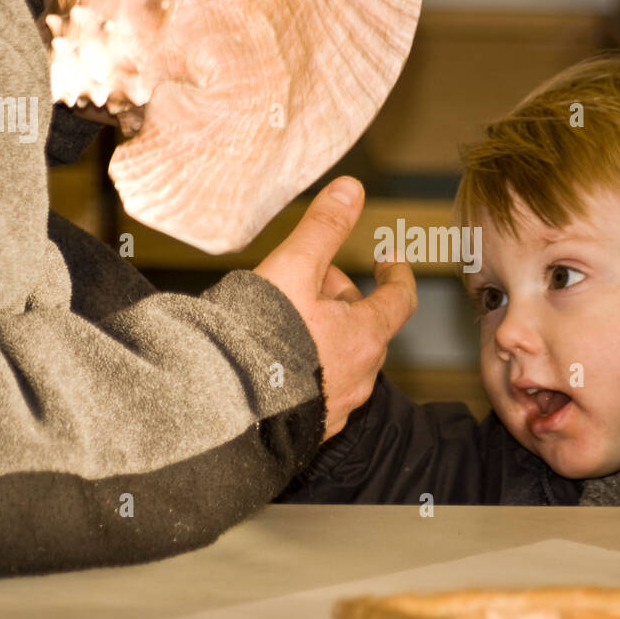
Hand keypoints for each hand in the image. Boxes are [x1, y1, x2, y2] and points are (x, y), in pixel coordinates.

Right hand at [253, 177, 417, 440]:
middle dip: (341, 299)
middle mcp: (358, 377)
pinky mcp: (307, 429)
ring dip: (321, 334)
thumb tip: (351, 189)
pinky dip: (304, 367)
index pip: (398, 299)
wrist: (221, 411)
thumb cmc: (258, 339)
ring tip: (282, 317)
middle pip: (363, 327)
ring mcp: (334, 407)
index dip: (396, 274)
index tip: (390, 259)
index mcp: (363, 337)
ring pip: (339, 358)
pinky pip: (316, 389)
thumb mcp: (292, 269)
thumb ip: (323, 227)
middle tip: (306, 279)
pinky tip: (271, 360)